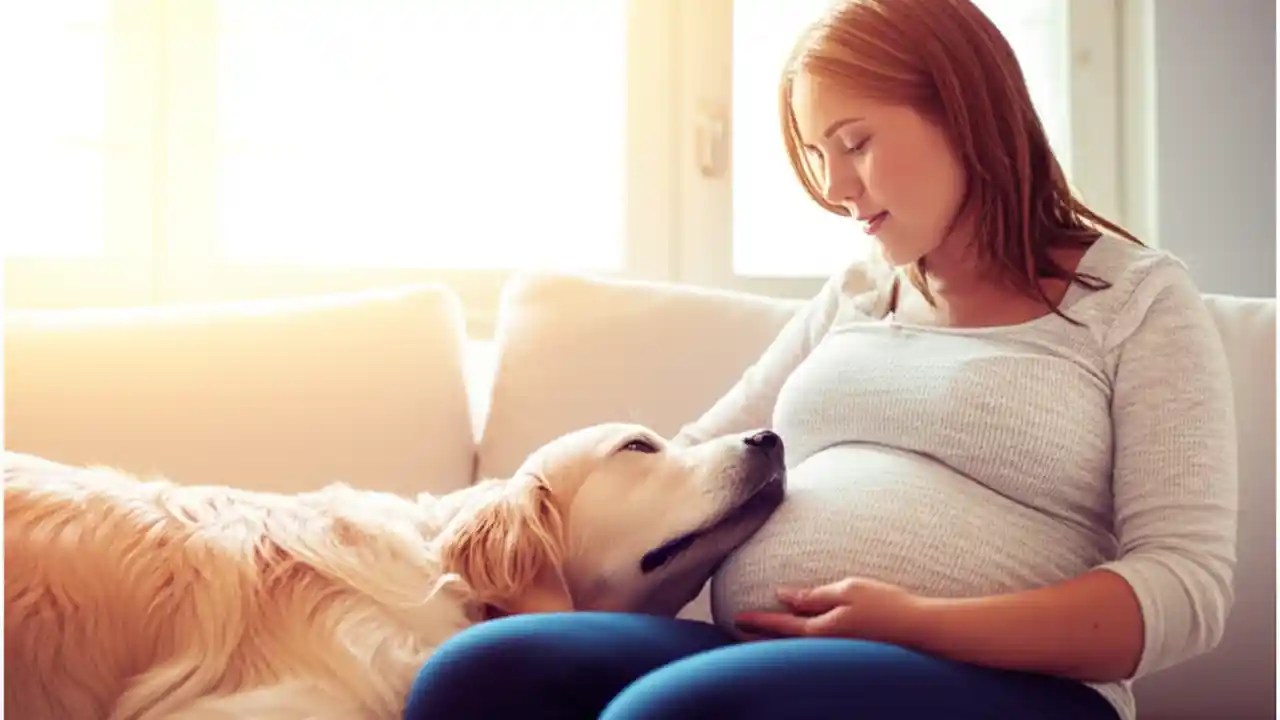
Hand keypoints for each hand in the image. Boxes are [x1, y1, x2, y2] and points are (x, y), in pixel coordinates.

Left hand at [734, 577, 926, 645]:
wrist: (921, 629)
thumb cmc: (887, 605)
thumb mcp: (847, 590)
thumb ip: (813, 596)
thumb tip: (783, 596)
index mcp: (821, 630)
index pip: (781, 625)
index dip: (758, 621)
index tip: (737, 617)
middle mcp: (826, 645)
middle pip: (787, 641)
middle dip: (763, 633)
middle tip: (741, 624)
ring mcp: (838, 650)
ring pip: (801, 644)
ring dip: (781, 636)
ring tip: (764, 627)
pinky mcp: (849, 649)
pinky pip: (817, 643)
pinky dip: (802, 636)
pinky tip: (801, 628)